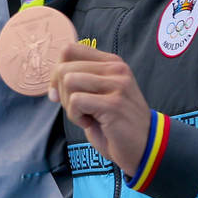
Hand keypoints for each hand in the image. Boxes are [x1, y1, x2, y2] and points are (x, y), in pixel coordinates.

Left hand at [49, 42, 152, 175]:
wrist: (145, 147)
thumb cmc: (115, 123)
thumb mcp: (98, 94)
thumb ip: (81, 80)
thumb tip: (52, 79)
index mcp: (111, 62)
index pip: (69, 50)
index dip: (56, 73)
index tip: (62, 93)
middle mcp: (116, 69)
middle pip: (64, 68)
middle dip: (62, 94)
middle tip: (79, 110)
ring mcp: (117, 85)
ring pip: (68, 81)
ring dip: (70, 106)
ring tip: (87, 116)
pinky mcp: (114, 103)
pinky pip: (76, 101)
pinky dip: (76, 116)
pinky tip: (91, 123)